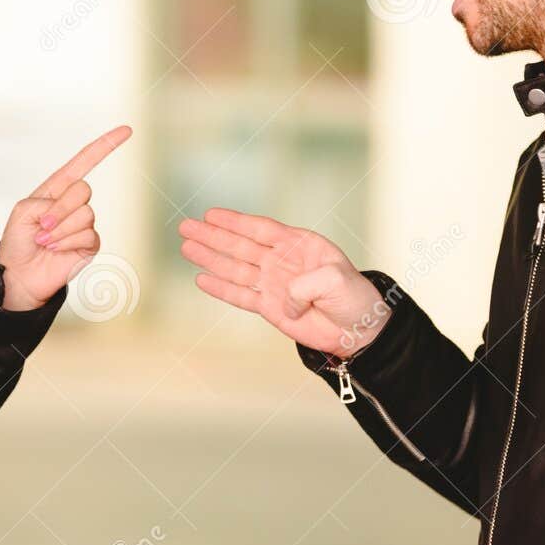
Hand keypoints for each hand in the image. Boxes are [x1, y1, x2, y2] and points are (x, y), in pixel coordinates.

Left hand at [0, 125, 130, 309]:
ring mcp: (83, 223)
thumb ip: (45, 202)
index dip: (105, 146)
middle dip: (61, 209)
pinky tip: (57, 250)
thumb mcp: (22, 212)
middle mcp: (72, 204)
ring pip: (85, 215)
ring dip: (61, 230)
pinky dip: (68, 243)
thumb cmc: (17, 242)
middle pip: (84, 190)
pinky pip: (88, 235)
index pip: (84, 162)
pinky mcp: (90, 244)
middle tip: (44, 226)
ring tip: (46, 241)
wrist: (20, 275)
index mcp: (57, 189)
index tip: (126, 130)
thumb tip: (66, 211)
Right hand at [178, 208, 389, 357]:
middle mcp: (282, 261)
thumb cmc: (354, 297)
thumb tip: (282, 298)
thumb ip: (307, 283)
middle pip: (241, 245)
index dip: (236, 222)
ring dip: (211, 258)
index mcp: (299, 244)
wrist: (358, 330)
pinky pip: (241, 296)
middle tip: (186, 225)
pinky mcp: (270, 308)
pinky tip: (202, 278)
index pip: (262, 229)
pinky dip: (222, 288)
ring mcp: (274, 284)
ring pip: (236, 268)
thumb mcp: (338, 279)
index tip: (211, 214)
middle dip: (213, 236)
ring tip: (186, 247)